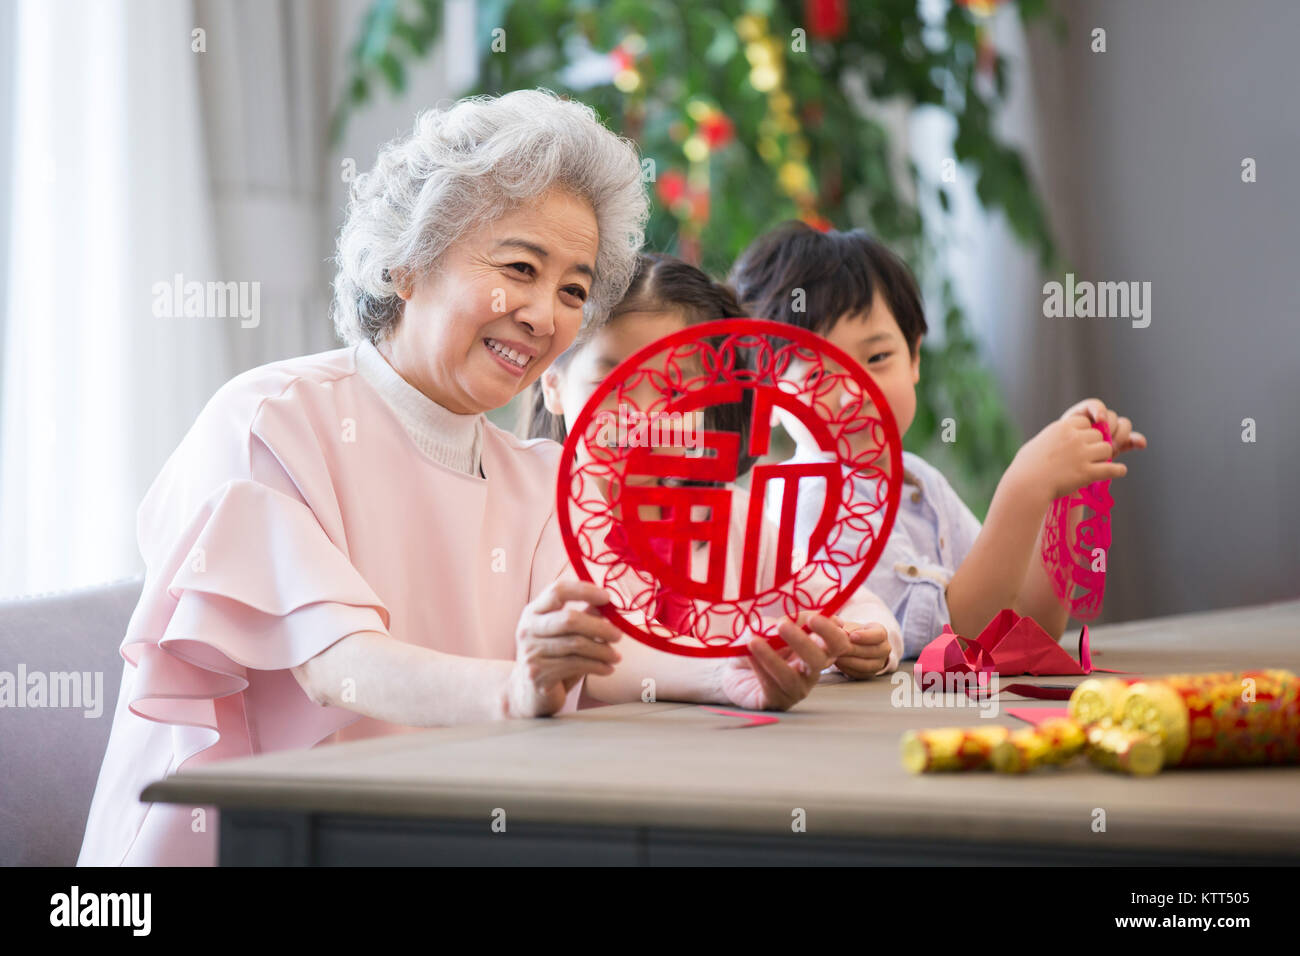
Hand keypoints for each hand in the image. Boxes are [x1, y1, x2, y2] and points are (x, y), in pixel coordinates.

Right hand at [508, 580, 622, 717]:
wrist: (529, 693)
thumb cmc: (552, 658)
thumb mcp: (565, 635)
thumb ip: (582, 618)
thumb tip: (606, 606)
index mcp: (533, 612)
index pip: (558, 591)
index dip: (584, 591)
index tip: (607, 597)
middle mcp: (527, 629)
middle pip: (569, 620)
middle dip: (599, 627)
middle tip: (618, 635)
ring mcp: (530, 652)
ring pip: (576, 645)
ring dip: (602, 651)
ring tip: (616, 657)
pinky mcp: (538, 674)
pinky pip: (575, 665)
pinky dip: (597, 666)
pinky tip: (607, 669)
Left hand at [719, 614, 850, 710]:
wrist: (731, 666)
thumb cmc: (756, 642)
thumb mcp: (768, 625)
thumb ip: (784, 621)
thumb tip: (794, 619)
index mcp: (816, 649)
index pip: (836, 643)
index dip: (831, 631)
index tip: (815, 618)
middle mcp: (811, 671)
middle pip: (821, 660)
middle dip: (803, 642)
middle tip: (783, 625)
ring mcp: (796, 689)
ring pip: (792, 677)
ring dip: (772, 657)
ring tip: (754, 641)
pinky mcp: (776, 701)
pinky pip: (771, 686)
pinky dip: (760, 668)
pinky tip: (749, 654)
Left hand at [827, 617, 891, 679]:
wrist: (854, 645)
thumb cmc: (851, 632)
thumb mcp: (848, 625)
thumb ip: (842, 624)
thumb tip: (835, 623)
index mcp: (881, 633)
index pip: (879, 635)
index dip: (866, 636)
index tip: (852, 636)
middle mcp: (884, 649)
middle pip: (872, 652)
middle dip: (853, 650)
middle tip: (839, 648)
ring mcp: (879, 663)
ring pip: (866, 665)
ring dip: (849, 661)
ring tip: (836, 656)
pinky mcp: (870, 674)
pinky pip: (860, 674)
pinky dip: (848, 669)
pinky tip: (838, 663)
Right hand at [1010, 413, 1127, 501]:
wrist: (1026, 486)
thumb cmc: (1025, 467)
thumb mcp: (1037, 444)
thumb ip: (1051, 438)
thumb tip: (1055, 440)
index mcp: (1062, 427)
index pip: (1085, 422)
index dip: (1084, 432)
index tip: (1079, 442)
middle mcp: (1074, 438)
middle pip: (1098, 435)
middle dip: (1094, 445)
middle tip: (1088, 457)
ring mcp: (1082, 455)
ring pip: (1106, 449)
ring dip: (1103, 457)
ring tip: (1097, 465)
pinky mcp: (1087, 472)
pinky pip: (1111, 468)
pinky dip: (1117, 470)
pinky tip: (1119, 471)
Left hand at [1058, 397, 1146, 455]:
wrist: (1062, 471)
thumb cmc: (1057, 457)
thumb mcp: (1061, 445)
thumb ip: (1069, 438)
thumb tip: (1069, 432)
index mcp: (1081, 417)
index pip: (1095, 406)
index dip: (1100, 410)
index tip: (1100, 420)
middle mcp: (1097, 422)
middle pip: (1111, 416)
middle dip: (1111, 427)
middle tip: (1106, 440)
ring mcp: (1110, 433)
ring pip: (1122, 426)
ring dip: (1121, 435)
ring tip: (1113, 448)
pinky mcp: (1119, 444)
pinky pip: (1131, 439)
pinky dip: (1136, 441)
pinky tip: (1140, 444)